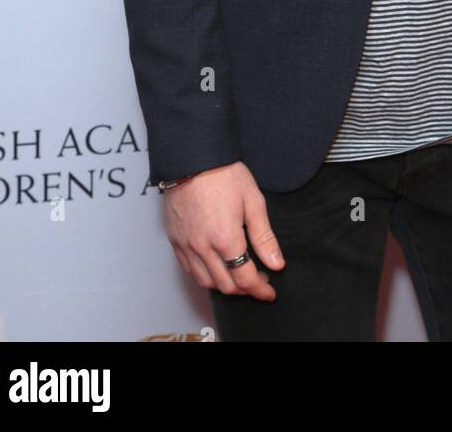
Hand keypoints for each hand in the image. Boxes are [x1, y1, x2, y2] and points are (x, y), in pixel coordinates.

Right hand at [162, 161, 285, 299]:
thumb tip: (276, 263)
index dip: (260, 290)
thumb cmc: (224, 174)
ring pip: (206, 282)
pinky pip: (189, 270)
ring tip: (238, 274)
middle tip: (258, 281)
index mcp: (226, 239)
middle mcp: (203, 248)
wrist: (191, 158)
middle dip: (245, 289)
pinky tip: (216, 266)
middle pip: (226, 286)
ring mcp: (186, 246)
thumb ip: (264, 236)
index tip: (269, 292)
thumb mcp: (253, 201)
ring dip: (225, 285)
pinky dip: (205, 275)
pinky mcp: (175, 241)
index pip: (245, 279)